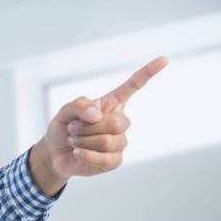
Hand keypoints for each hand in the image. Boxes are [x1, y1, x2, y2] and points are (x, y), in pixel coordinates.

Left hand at [40, 56, 168, 179]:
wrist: (55, 153)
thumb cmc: (63, 127)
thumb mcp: (64, 111)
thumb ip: (79, 105)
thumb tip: (98, 115)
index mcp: (111, 104)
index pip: (133, 86)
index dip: (148, 72)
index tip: (164, 59)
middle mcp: (119, 121)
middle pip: (117, 123)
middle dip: (88, 127)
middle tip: (73, 129)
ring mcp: (120, 142)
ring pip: (108, 141)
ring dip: (83, 140)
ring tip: (74, 140)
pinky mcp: (115, 160)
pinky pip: (105, 159)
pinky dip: (86, 155)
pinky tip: (78, 152)